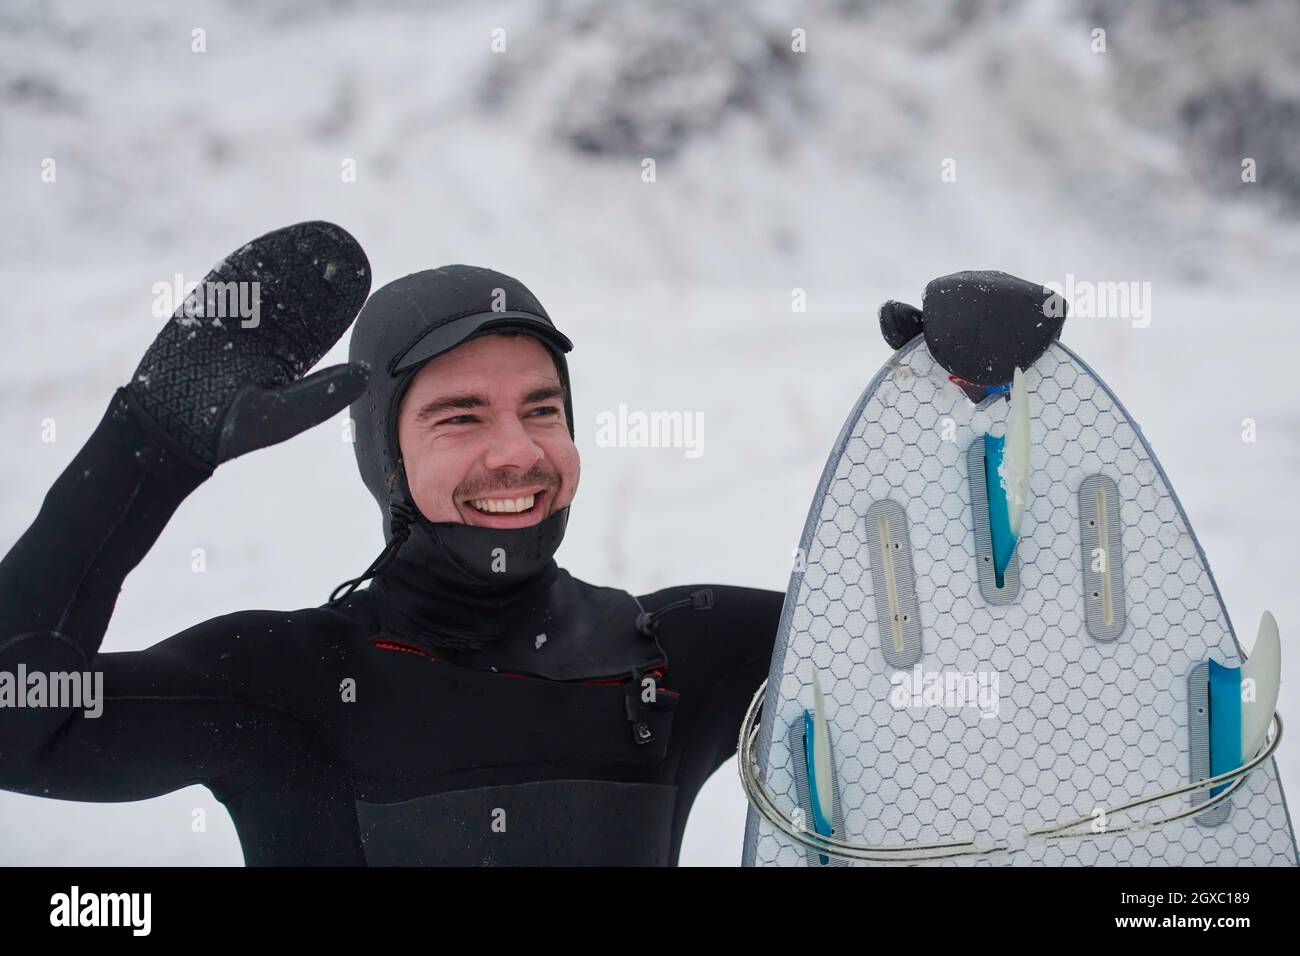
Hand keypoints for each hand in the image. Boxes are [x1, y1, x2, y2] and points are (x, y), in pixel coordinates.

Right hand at [125, 221, 371, 467]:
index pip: (320, 322)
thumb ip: (324, 393)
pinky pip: (232, 280)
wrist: (173, 425)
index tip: (359, 275)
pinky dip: (252, 261)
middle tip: (343, 246)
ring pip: (268, 282)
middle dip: (319, 271)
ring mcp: (235, 320)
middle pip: (297, 295)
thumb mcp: (285, 413)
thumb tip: (368, 373)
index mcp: (287, 358)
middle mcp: (265, 335)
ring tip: (316, 236)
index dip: (339, 300)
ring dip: (290, 259)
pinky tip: (275, 243)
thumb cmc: (230, 430)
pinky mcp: (207, 310)